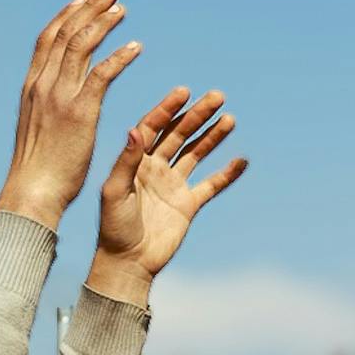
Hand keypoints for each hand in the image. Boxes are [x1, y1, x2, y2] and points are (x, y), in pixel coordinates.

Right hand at [0, 0, 142, 229]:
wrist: (33, 191)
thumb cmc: (37, 169)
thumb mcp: (36, 127)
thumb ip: (45, 105)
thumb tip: (55, 94)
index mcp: (31, 87)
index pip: (47, 38)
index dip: (65, 15)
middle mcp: (43, 84)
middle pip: (66, 33)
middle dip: (88, 8)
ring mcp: (60, 96)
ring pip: (82, 45)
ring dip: (104, 23)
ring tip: (123, 10)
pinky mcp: (80, 111)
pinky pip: (102, 73)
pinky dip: (120, 56)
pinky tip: (136, 47)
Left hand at [85, 87, 248, 305]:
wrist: (127, 263)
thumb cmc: (113, 228)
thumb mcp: (115, 191)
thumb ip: (127, 161)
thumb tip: (137, 129)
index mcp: (135, 161)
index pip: (153, 126)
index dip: (168, 108)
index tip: (184, 91)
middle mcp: (155, 168)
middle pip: (179, 134)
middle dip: (197, 115)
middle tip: (217, 96)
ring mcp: (173, 185)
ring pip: (197, 153)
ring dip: (212, 136)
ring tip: (229, 118)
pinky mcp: (188, 204)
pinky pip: (211, 185)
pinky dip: (227, 174)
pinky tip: (241, 160)